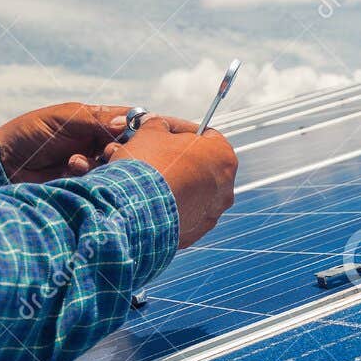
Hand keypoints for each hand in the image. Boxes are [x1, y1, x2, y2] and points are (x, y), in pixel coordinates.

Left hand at [0, 102, 132, 182]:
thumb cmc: (31, 132)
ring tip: (77, 161)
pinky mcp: (85, 183)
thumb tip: (125, 122)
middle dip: (122, 149)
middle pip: (128, 147)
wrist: (5, 162)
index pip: (129, 121)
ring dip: (103, 164)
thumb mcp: (62, 119)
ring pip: (116, 166)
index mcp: (96, 120)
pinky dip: (90, 175)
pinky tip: (71, 168)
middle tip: (110, 151)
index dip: (139, 126)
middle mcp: (99, 142)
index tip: (138, 134)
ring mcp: (93, 163)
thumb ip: (93, 120)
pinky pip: (100, 181)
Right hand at [105, 116, 236, 247]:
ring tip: (143, 176)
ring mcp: (210, 215)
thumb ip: (158, 125)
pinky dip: (165, 206)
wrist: (135, 209)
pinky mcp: (193, 235)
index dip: (178, 128)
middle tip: (151, 152)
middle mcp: (225, 188)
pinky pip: (179, 215)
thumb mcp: (151, 132)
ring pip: (189, 192)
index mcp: (223, 157)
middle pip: (198, 165)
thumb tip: (156, 125)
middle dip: (174, 157)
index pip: (204, 134)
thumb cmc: (149, 166)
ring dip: (169, 182)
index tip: (160, 128)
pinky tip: (145, 198)